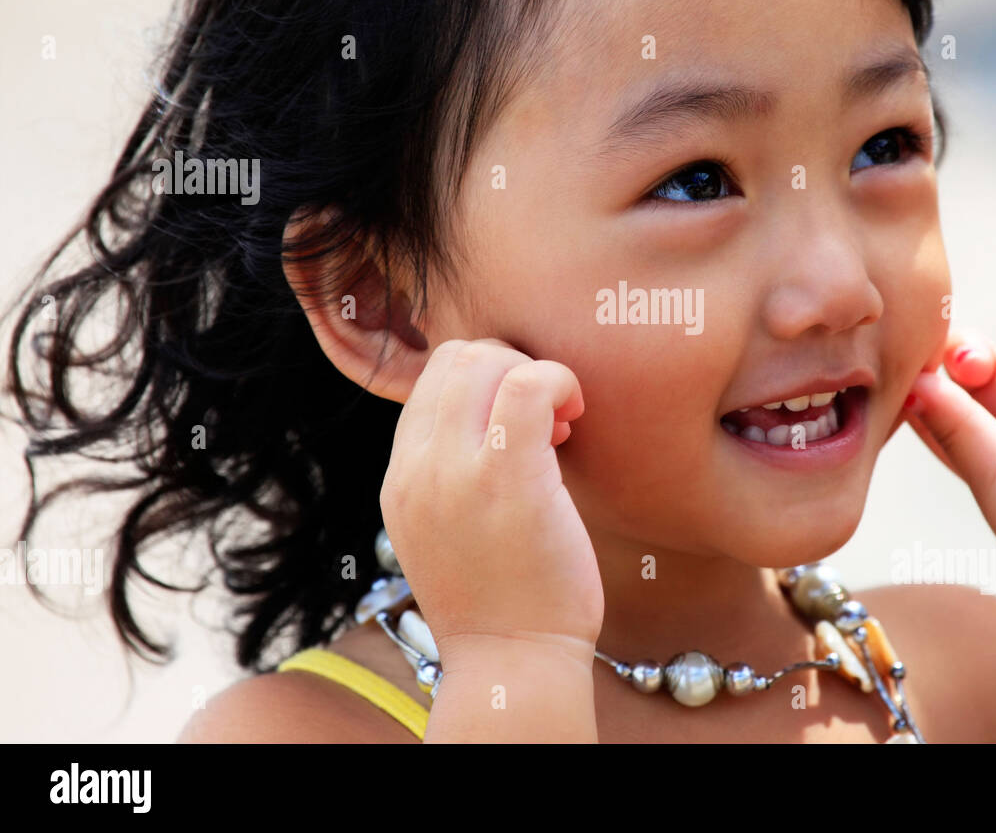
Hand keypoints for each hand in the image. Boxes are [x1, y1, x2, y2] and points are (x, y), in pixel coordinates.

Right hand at [379, 338, 602, 664]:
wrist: (513, 660)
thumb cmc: (501, 599)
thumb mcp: (447, 528)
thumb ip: (453, 472)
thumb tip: (498, 412)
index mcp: (400, 477)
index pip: (431, 380)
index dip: (486, 381)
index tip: (523, 423)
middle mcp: (416, 468)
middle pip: (456, 357)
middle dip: (511, 367)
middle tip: (547, 419)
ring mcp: (455, 471)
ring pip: (485, 358)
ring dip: (534, 374)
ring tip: (560, 425)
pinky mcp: (506, 478)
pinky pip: (529, 384)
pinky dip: (559, 382)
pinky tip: (573, 420)